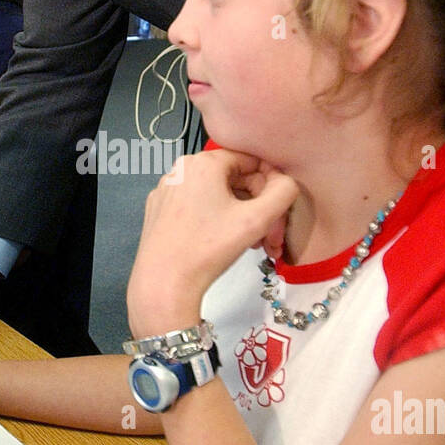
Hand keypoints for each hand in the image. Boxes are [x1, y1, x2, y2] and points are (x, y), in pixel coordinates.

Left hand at [127, 150, 298, 335]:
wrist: (164, 282)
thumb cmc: (209, 249)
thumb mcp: (257, 219)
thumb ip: (283, 192)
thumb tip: (286, 182)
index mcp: (203, 163)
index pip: (251, 162)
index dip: (270, 187)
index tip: (275, 215)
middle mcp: (181, 170)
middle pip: (234, 180)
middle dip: (257, 207)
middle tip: (269, 238)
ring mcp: (167, 190)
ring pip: (216, 196)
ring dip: (239, 217)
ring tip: (251, 244)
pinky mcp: (158, 210)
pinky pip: (196, 206)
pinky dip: (215, 221)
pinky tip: (223, 244)